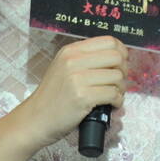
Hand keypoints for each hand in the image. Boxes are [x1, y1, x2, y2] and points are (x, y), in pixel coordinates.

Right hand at [13, 35, 129, 148]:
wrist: (35, 119)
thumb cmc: (53, 97)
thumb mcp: (64, 68)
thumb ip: (86, 59)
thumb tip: (118, 57)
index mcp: (71, 51)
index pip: (109, 41)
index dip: (121, 53)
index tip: (120, 64)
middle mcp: (73, 61)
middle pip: (117, 57)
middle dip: (123, 71)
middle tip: (117, 83)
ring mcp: (77, 78)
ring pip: (117, 77)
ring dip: (120, 89)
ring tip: (112, 96)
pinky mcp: (83, 97)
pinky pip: (113, 94)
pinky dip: (117, 101)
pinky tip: (110, 105)